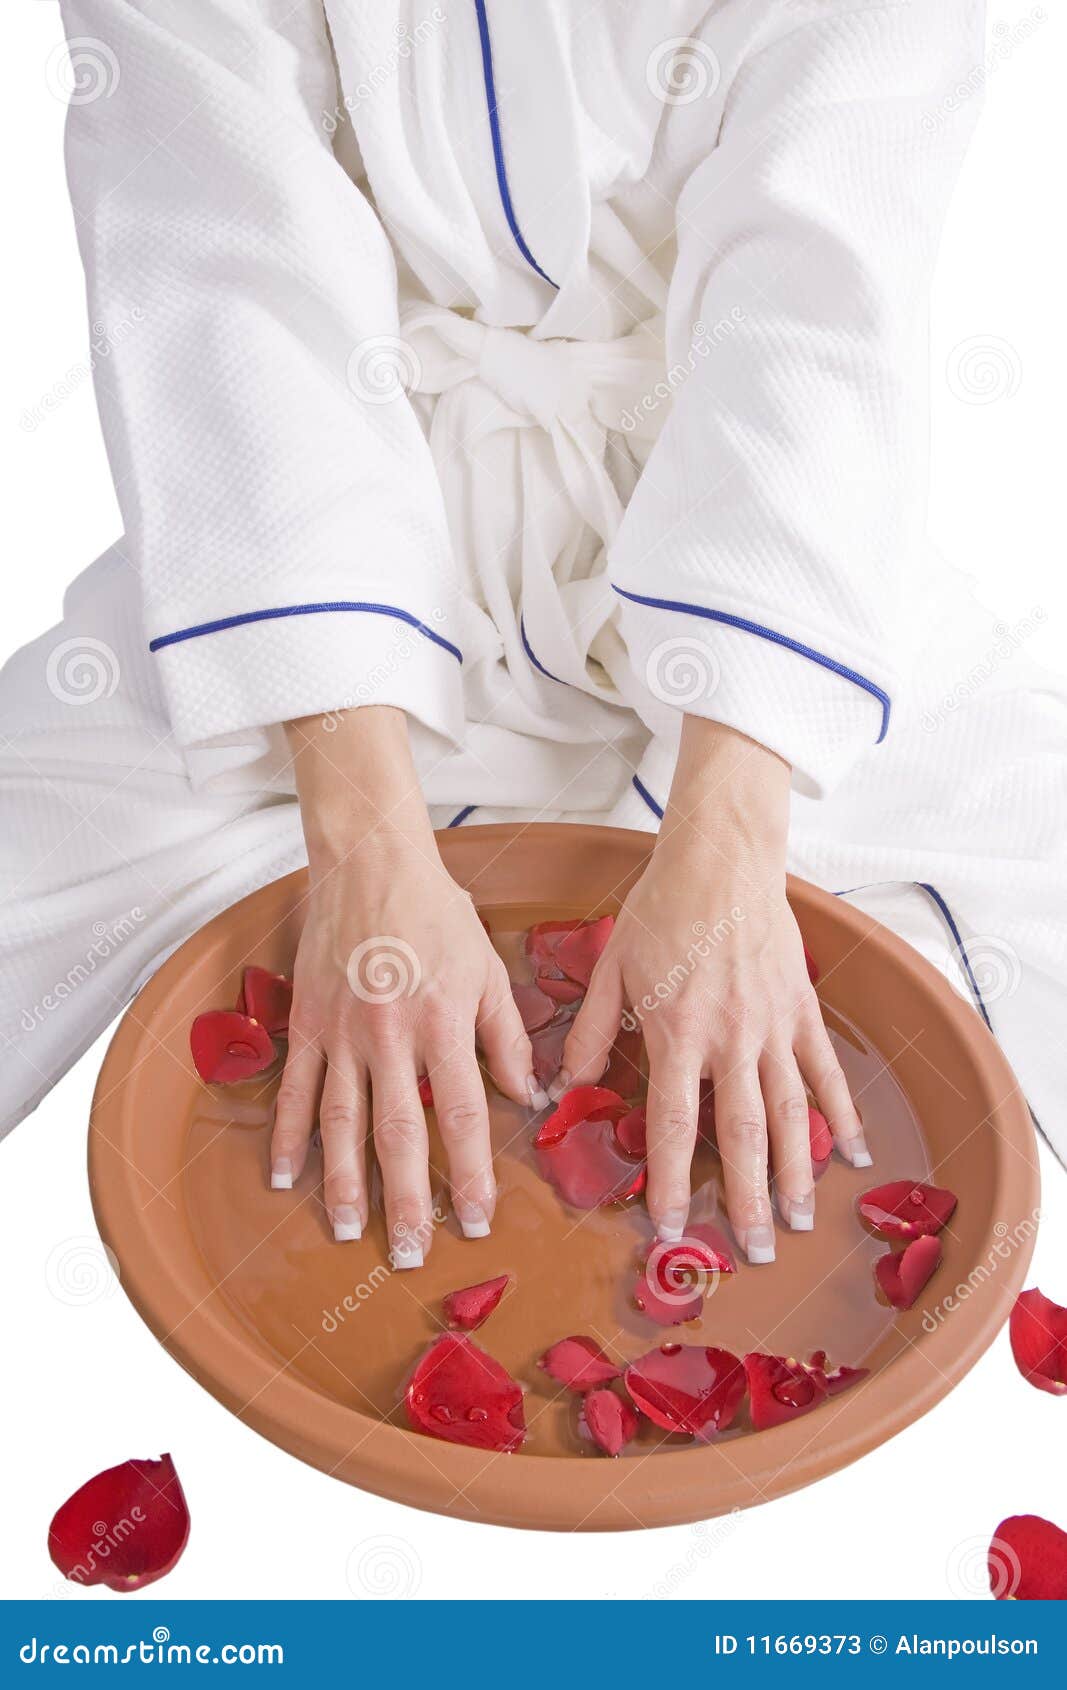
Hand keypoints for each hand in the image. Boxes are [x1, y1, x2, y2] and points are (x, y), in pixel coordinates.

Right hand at [270, 707, 537, 1262]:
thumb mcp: (488, 970)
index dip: (468, 1173)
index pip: (459, 1115)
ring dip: (345, 1183)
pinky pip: (296, 1089)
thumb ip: (505, 1037)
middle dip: (406, 1201)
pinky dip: (288, 1136)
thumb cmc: (437, 913)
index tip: (475, 1221)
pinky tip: (285, 1178)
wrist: (370, 861)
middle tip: (411, 1255)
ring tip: (349, 1233)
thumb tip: (528, 1098)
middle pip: (398, 1134)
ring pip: (343, 1123)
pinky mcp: (307, 1022)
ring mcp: (342, 1032)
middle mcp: (390, 1036)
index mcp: (442, 1024)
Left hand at [556, 719, 869, 1261]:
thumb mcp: (609, 967)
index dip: (673, 1181)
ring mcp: (774, 1025)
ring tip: (803, 1222)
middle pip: (742, 1134)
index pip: (674, 1123)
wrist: (722, 857)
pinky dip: (845, 1114)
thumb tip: (561, 1088)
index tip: (674, 1230)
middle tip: (754, 1253)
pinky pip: (827, 1071)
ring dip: (798, 1173)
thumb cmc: (660, 909)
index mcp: (676, 1032)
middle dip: (747, 1199)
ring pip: (792, 1112)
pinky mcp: (803, 1008)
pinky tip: (857, 1155)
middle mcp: (730, 1037)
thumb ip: (588, 1031)